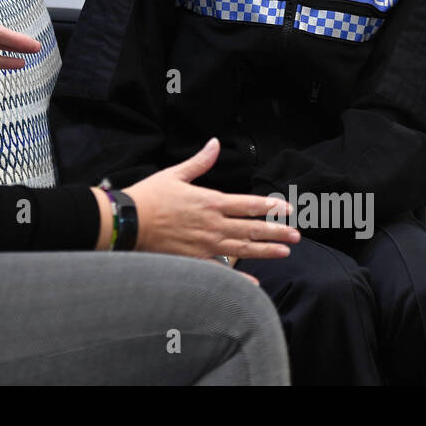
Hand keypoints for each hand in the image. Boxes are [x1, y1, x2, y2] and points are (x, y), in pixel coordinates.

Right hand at [124, 138, 300, 272]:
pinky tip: (255, 282)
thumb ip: (200, 162)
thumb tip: (214, 143)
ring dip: (266, 250)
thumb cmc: (150, 196)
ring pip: (243, 248)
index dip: (271, 207)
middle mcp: (213, 224)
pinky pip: (222, 270)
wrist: (129, 221)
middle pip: (252, 228)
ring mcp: (206, 244)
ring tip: (284, 251)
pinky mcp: (195, 259)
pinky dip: (240, 277)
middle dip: (277, 231)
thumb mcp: (176, 174)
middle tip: (296, 235)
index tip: (287, 210)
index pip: (249, 204)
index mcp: (211, 201)